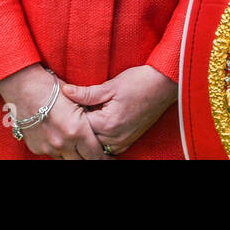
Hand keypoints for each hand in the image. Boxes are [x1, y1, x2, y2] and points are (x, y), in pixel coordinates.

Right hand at [0, 64, 103, 159]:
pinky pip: (53, 154)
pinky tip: (62, 141)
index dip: (105, 159)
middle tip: (99, 157)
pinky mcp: (36, 148)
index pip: (96, 155)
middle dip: (91, 159)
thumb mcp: (77, 101)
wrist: (23, 86)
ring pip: (67, 160)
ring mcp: (48, 148)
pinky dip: (59, 150)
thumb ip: (89, 119)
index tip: (110, 160)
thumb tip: (98, 129)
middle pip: (82, 162)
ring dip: (74, 155)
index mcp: (76, 131)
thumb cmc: (51, 88)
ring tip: (81, 150)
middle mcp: (62, 144)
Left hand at [62, 65, 177, 156]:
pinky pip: (107, 146)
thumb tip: (65, 91)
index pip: (79, 127)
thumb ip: (86, 93)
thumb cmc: (138, 82)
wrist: (163, 85)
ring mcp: (122, 142)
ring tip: (85, 116)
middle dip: (78, 126)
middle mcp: (115, 138)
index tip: (65, 104)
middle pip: (86, 139)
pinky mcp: (128, 141)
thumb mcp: (111, 86)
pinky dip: (99, 137)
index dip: (70, 115)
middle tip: (73, 111)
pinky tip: (97, 123)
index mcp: (108, 124)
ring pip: (95, 144)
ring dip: (88, 133)